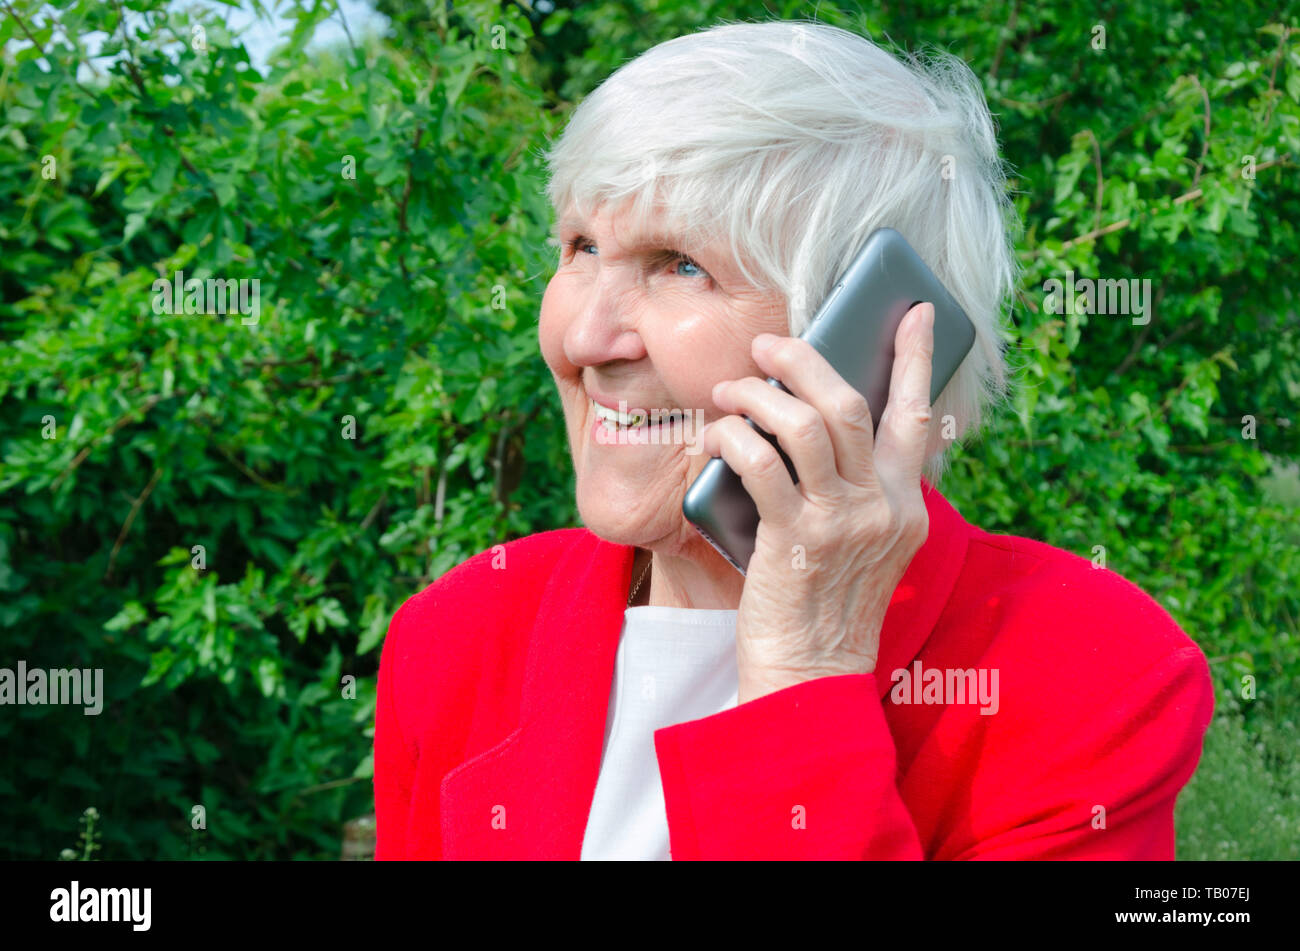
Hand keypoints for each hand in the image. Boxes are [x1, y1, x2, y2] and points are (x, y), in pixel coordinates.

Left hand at [699, 302, 935, 703]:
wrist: (812, 675)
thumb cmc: (826, 604)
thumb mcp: (863, 544)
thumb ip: (854, 489)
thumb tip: (804, 420)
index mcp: (908, 506)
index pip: (920, 418)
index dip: (916, 359)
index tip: (915, 312)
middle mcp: (884, 507)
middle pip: (850, 405)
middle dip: (806, 360)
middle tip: (771, 344)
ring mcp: (842, 522)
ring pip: (805, 424)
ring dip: (759, 395)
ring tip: (731, 391)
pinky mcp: (796, 539)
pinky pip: (761, 464)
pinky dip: (733, 437)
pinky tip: (717, 436)